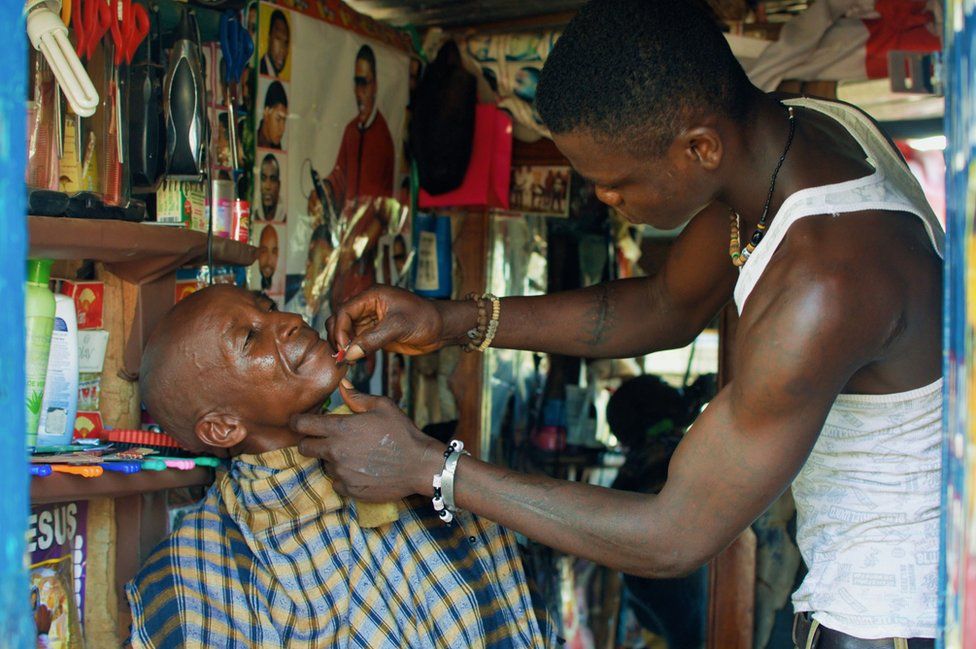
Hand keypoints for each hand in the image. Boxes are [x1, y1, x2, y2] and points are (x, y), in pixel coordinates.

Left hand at [292, 380, 442, 500]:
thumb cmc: (402, 433)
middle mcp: (335, 452)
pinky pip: (337, 482)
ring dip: (333, 459)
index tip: (297, 422)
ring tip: (355, 455)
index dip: (296, 421)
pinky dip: (344, 476)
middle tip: (324, 439)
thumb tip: (341, 386)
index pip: (303, 425)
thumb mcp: (383, 406)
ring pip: (324, 465)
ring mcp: (341, 473)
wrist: (419, 465)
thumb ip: (356, 397)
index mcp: (341, 429)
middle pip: (305, 448)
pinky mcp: (349, 490)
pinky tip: (361, 470)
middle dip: (309, 442)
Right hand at [327, 285, 467, 362]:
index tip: (344, 347)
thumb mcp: (398, 327)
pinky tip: (353, 362)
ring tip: (347, 362)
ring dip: (344, 346)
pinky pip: (357, 341)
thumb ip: (372, 339)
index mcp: (371, 296)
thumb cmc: (426, 318)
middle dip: (338, 337)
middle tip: (342, 356)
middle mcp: (368, 306)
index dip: (341, 329)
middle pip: (340, 320)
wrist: (442, 328)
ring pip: (346, 332)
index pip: (344, 310)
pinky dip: (352, 351)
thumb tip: (349, 354)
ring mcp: (371, 320)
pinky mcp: (376, 334)